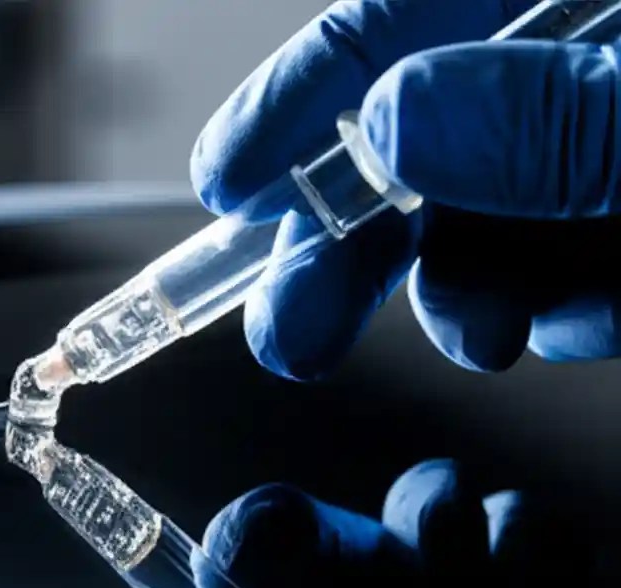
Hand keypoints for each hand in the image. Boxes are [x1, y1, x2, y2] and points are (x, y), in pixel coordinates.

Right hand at [193, 0, 620, 379]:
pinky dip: (557, 308)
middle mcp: (575, 69)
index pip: (393, 23)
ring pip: (479, 222)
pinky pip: (562, 270)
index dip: (296, 99)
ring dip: (461, 292)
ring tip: (483, 335)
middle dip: (348, 243)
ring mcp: (601, 151)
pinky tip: (588, 315)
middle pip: (414, 145)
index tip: (224, 183)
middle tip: (289, 323)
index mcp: (577, 0)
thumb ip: (544, 118)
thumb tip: (387, 125)